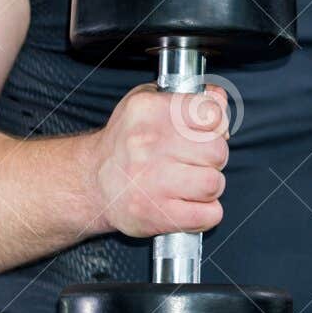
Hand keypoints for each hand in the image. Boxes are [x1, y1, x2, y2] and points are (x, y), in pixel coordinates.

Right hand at [87, 84, 229, 236]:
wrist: (91, 182)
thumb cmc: (125, 142)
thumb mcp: (148, 103)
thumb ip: (189, 98)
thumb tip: (220, 99)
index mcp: (150, 111)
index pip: (211, 113)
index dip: (218, 125)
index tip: (208, 132)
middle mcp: (149, 144)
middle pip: (217, 151)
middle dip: (214, 158)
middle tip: (197, 160)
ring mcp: (152, 182)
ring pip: (214, 183)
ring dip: (209, 186)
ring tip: (192, 182)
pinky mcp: (156, 214)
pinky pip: (208, 214)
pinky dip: (206, 213)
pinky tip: (189, 203)